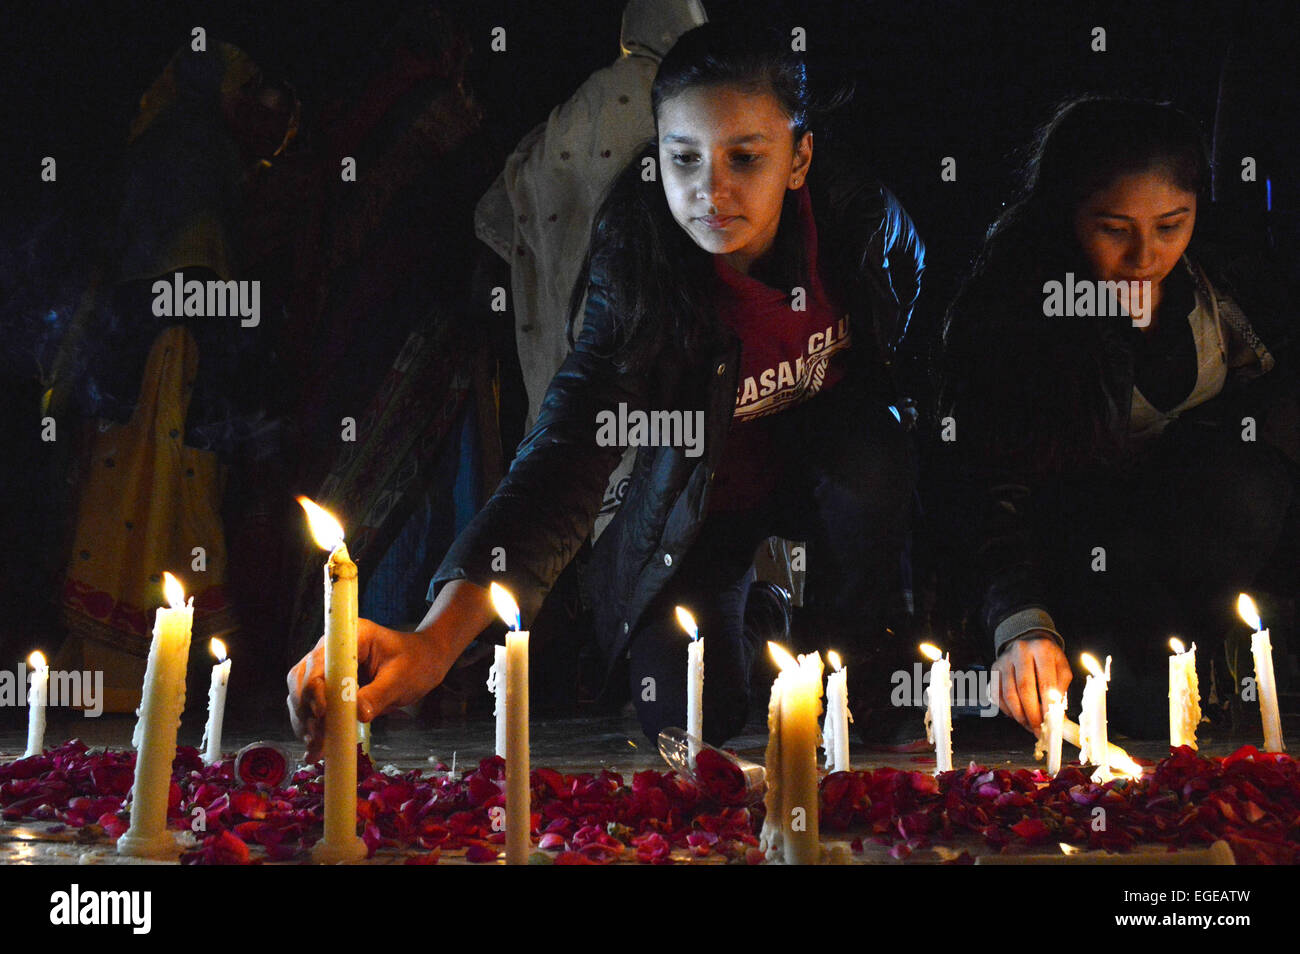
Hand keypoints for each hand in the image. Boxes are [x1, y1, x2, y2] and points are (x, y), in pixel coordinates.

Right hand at [286, 618, 450, 761]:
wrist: (423, 662)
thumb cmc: (416, 663)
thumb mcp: (402, 679)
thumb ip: (379, 695)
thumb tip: (358, 714)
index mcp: (352, 636)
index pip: (321, 662)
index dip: (316, 688)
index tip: (323, 713)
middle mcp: (332, 649)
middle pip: (303, 678)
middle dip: (307, 710)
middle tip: (317, 738)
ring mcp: (327, 665)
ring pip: (301, 693)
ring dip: (304, 720)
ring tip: (315, 746)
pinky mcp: (328, 683)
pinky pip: (309, 703)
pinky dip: (309, 723)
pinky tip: (315, 744)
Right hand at [992, 633, 1071, 733]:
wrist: (1028, 642)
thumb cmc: (1048, 660)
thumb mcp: (1061, 670)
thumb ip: (1061, 693)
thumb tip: (1059, 721)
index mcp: (1041, 649)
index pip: (1045, 683)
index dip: (1048, 707)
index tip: (1051, 724)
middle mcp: (1020, 651)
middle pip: (1024, 689)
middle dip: (1032, 714)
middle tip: (1039, 730)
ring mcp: (1004, 660)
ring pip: (1009, 694)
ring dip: (1019, 715)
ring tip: (1030, 726)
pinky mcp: (994, 669)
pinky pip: (997, 695)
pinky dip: (1007, 710)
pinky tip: (1018, 716)